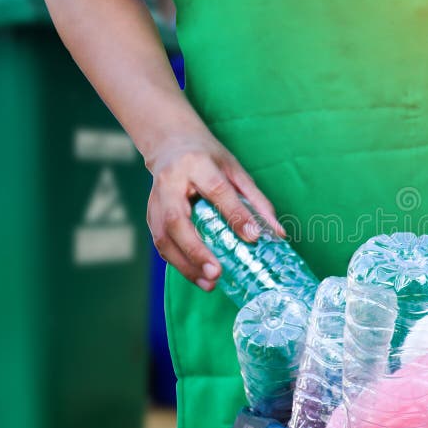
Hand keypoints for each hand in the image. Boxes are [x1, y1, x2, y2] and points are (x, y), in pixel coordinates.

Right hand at [146, 129, 284, 290]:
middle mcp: (170, 183)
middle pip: (177, 220)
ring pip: (163, 237)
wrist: (170, 144)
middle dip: (196, 250)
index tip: (253, 237)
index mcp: (196, 164)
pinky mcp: (150, 215)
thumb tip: (277, 233)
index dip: (235, 214)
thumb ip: (255, 200)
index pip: (216, 191)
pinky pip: (161, 243)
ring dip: (185, 265)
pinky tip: (196, 275)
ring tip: (209, 283)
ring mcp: (155, 200)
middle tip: (217, 273)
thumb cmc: (207, 158)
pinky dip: (178, 262)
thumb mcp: (235, 170)